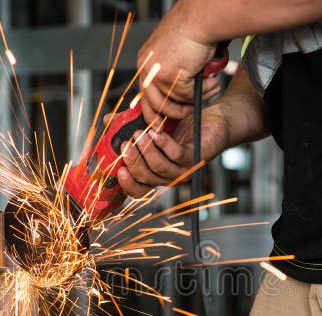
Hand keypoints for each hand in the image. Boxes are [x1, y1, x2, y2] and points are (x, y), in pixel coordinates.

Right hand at [115, 105, 230, 197]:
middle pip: (146, 179)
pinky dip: (163, 143)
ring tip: (139, 133)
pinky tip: (157, 132)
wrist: (214, 119)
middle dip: (133, 161)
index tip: (118, 170)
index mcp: (156, 173)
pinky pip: (175, 155)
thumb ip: (129, 124)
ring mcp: (182, 170)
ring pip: (159, 168)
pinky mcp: (194, 158)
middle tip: (125, 144)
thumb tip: (107, 121)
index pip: (138, 189)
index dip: (127, 184)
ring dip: (146, 151)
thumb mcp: (151, 123)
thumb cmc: (183, 124)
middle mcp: (169, 176)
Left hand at [137, 2, 219, 122]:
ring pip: (174, 102)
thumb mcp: (174, 55)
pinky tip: (212, 81)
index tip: (160, 124)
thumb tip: (178, 96)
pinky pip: (187, 95)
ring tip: (210, 89)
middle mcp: (147, 68)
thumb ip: (171, 73)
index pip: (145, 94)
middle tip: (191, 111)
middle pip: (155, 104)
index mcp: (146, 62)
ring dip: (194, 101)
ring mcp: (157, 72)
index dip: (153, 111)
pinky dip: (204, 91)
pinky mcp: (169, 76)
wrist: (201, 18)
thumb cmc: (193, 30)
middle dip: (176, 113)